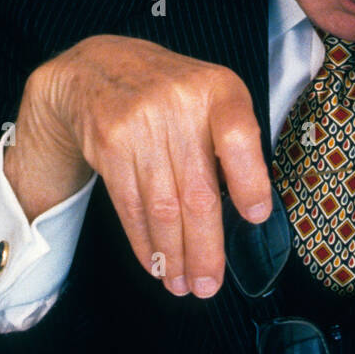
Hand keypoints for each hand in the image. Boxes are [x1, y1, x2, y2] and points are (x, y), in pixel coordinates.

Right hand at [4, 36, 271, 295]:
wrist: (99, 69)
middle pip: (197, 190)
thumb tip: (249, 211)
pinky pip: (130, 205)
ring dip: (174, 254)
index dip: (249, 181)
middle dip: (205, 246)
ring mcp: (139, 124)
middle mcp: (178, 103)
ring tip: (184, 284)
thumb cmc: (174, 94)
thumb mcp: (212, 95)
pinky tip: (156, 263)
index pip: (237, 137)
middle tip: (211, 284)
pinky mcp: (108, 144)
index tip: (255, 218)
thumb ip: (234, 142)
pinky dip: (144, 242)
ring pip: (161, 206)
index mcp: (217, 89)